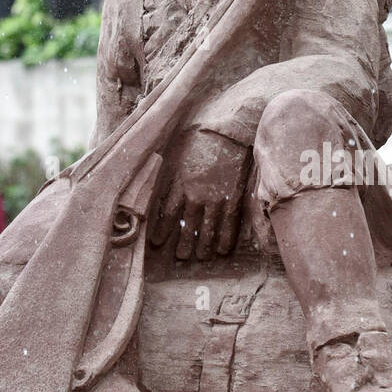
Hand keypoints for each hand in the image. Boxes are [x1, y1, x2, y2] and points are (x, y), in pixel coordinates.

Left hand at [151, 130, 251, 260]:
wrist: (229, 134)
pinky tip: (223, 250)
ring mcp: (216, 200)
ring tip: (201, 257)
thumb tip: (158, 190)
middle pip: (187, 227)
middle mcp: (196, 196)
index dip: (163, 231)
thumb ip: (169, 175)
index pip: (167, 215)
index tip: (158, 243)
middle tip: (182, 257)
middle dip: (183, 244)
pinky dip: (226, 239)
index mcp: (180, 185)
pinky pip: (229, 225)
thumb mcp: (177, 155)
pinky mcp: (233, 200)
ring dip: (203, 246)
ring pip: (207, 230)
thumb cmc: (200, 140)